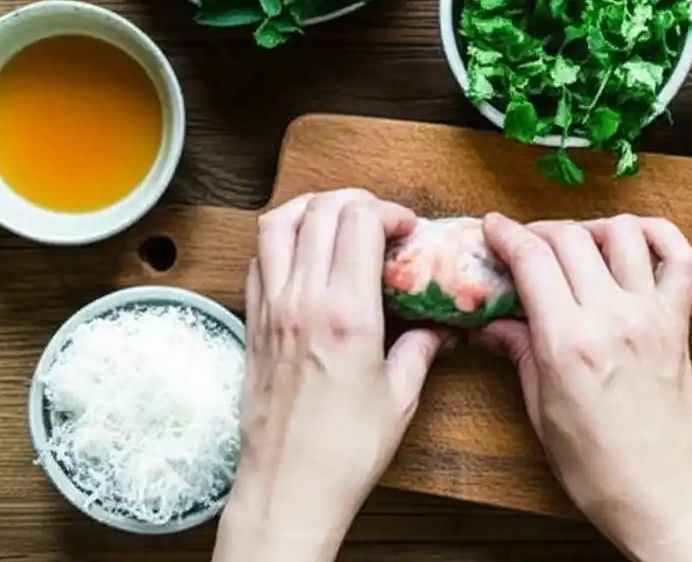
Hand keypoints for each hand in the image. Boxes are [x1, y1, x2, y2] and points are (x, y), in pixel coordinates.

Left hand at [213, 190, 452, 561]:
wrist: (288, 489)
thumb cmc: (344, 453)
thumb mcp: (400, 398)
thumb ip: (421, 349)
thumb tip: (439, 328)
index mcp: (346, 313)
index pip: (359, 220)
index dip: (389, 211)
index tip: (406, 230)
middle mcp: (303, 301)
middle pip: (320, 210)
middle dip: (356, 201)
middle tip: (379, 221)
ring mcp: (271, 310)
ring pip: (277, 223)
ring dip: (311, 209)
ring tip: (337, 221)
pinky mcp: (252, 325)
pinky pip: (258, 260)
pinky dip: (280, 242)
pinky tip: (304, 258)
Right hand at [475, 214, 691, 561]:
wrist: (659, 492)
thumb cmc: (594, 466)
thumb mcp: (539, 410)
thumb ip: (517, 353)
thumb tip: (489, 323)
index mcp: (568, 343)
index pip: (532, 259)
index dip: (506, 234)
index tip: (492, 227)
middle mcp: (611, 318)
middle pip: (570, 238)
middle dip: (537, 231)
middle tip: (523, 244)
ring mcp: (650, 315)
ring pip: (621, 233)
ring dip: (590, 229)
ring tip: (574, 246)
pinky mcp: (678, 322)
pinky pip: (680, 257)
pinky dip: (657, 235)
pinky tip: (632, 241)